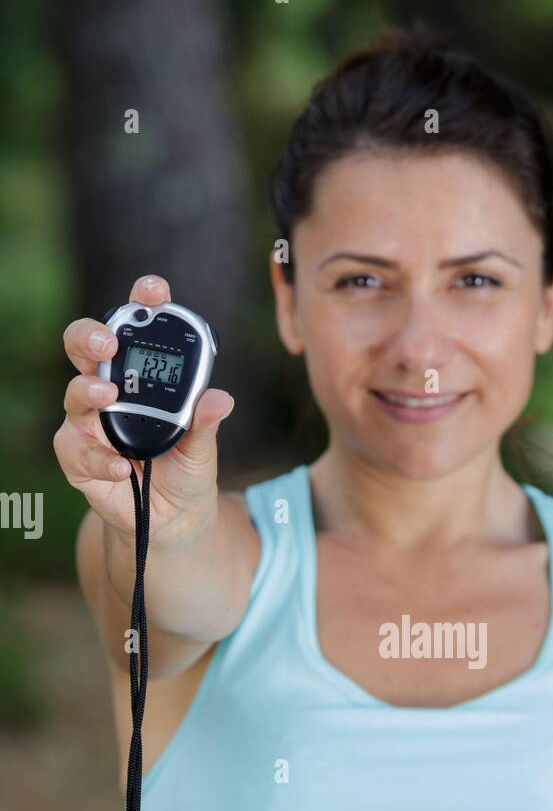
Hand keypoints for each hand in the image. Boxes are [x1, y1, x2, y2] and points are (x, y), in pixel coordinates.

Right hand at [54, 273, 233, 543]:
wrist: (175, 519)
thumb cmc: (186, 469)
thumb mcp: (203, 448)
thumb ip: (206, 422)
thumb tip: (221, 399)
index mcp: (142, 375)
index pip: (136, 328)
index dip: (141, 302)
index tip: (153, 291)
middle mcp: (108, 389)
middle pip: (85, 348)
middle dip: (92, 336)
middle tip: (110, 341)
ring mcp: (89, 422)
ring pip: (74, 394)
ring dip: (88, 390)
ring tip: (108, 395)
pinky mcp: (79, 458)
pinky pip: (78, 450)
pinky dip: (101, 457)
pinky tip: (122, 466)